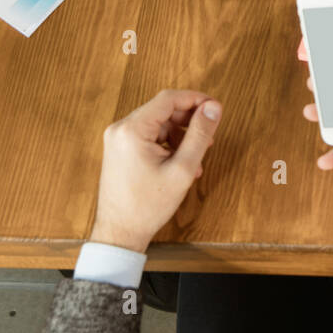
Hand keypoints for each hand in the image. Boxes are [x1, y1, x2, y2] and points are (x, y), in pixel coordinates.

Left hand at [90, 90, 221, 252]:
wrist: (119, 233)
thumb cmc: (147, 206)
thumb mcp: (182, 169)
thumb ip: (199, 135)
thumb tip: (213, 108)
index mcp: (132, 130)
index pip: (169, 99)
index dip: (196, 99)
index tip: (215, 109)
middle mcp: (120, 129)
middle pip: (163, 110)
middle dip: (189, 121)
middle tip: (209, 136)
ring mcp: (117, 139)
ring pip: (157, 123)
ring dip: (179, 135)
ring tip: (196, 157)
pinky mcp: (119, 149)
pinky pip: (148, 135)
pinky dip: (166, 144)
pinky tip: (180, 162)